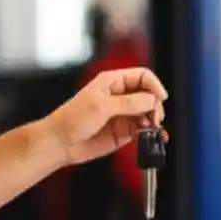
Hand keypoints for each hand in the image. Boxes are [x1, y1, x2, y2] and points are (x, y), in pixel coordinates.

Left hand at [44, 67, 168, 165]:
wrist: (61, 143)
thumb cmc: (71, 119)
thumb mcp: (101, 106)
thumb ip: (128, 103)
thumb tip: (150, 100)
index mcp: (112, 82)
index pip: (142, 76)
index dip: (153, 85)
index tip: (160, 98)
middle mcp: (120, 96)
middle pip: (149, 95)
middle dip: (155, 105)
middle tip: (154, 118)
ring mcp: (123, 114)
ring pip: (148, 113)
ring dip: (154, 120)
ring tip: (151, 128)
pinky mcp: (124, 131)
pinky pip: (143, 130)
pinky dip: (151, 133)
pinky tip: (154, 137)